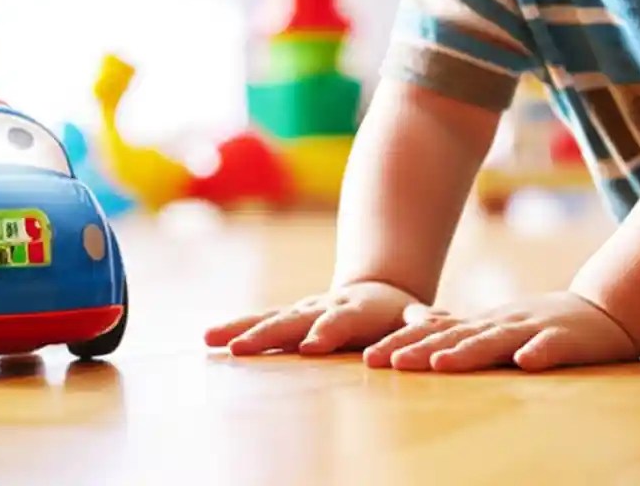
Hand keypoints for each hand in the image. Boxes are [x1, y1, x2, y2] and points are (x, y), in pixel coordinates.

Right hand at [204, 281, 419, 355]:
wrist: (373, 292)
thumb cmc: (397, 314)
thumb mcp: (415, 316)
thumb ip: (422, 321)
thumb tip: (430, 321)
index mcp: (355, 309)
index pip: (340, 321)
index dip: (326, 331)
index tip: (311, 345)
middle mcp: (321, 307)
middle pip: (293, 320)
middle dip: (268, 334)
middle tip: (242, 348)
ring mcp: (301, 311)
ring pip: (269, 319)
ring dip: (242, 331)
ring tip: (213, 340)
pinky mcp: (285, 317)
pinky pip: (258, 323)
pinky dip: (234, 329)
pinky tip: (208, 338)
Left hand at [363, 291, 639, 372]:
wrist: (601, 311)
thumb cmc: (539, 325)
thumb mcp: (492, 328)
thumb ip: (455, 332)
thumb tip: (409, 332)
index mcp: (480, 325)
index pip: (434, 335)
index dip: (402, 345)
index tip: (368, 359)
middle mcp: (498, 324)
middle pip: (453, 337)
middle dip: (418, 350)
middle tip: (384, 362)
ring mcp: (531, 329)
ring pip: (495, 341)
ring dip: (467, 353)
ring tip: (438, 364)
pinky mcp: (565, 339)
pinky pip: (552, 347)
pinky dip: (539, 353)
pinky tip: (526, 362)